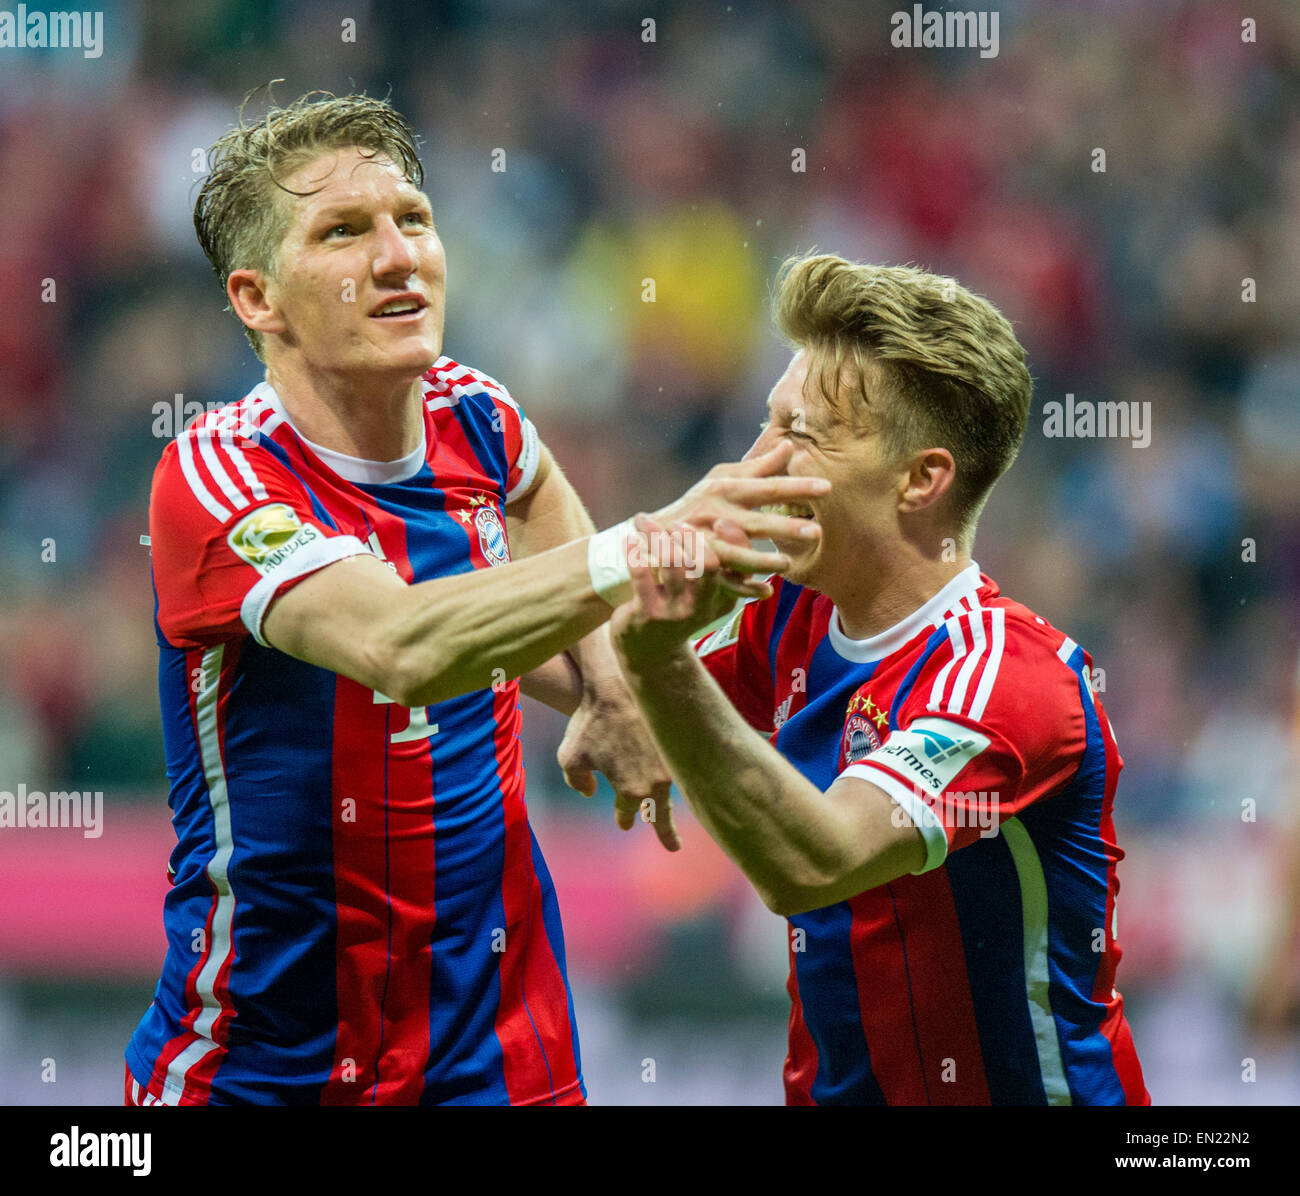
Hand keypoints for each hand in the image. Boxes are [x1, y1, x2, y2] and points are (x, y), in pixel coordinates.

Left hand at [556, 663, 679, 851]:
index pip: (628, 813)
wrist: (621, 685)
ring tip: (676, 809)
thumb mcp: (569, 756)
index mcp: (632, 791)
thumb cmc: (592, 721)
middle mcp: (657, 783)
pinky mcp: (680, 744)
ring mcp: (672, 763)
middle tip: (673, 847)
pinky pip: (679, 767)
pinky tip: (678, 774)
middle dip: (665, 832)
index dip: (623, 819)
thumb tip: (590, 792)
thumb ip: (576, 781)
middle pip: (661, 815)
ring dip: (671, 800)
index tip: (623, 823)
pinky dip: (678, 773)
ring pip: (672, 790)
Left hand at [610, 514, 750, 671]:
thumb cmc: (678, 613)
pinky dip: (634, 552)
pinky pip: (641, 574)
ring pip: (672, 563)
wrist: (649, 654)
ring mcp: (674, 611)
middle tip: (674, 523)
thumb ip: (717, 568)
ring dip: (657, 536)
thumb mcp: (706, 598)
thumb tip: (727, 522)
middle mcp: (701, 606)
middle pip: (707, 564)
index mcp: (722, 598)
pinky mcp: (646, 614)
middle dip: (690, 536)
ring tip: (645, 521)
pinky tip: (628, 540)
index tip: (719, 521)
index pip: (741, 567)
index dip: (735, 540)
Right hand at [652, 441, 826, 580]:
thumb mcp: (722, 480)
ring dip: (761, 560)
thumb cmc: (697, 504)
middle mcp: (715, 514)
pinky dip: (743, 587)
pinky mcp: (698, 566)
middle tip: (816, 531)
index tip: (826, 487)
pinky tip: (765, 591)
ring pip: (736, 553)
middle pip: (755, 522)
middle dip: (785, 527)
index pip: (766, 487)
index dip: (796, 487)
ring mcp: (705, 543)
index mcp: (724, 489)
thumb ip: (758, 467)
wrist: (653, 535)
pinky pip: (724, 579)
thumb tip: (789, 445)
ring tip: (786, 564)